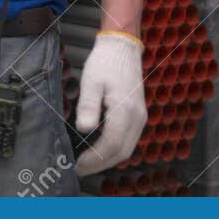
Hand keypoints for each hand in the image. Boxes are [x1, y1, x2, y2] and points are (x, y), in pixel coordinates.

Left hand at [72, 31, 146, 174]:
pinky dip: (114, 149)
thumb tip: (84, 130)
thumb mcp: (90, 81)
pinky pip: (128, 139)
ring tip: (87, 163)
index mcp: (125, 111)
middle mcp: (137, 118)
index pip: (111, 145)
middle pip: (122, 152)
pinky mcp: (138, 115)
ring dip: (108, 159)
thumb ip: (88, 106)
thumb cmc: (104, 63)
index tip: (77, 166)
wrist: (122, 49)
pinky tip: (99, 149)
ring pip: (127, 148)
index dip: (94, 159)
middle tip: (79, 169)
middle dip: (100, 164)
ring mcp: (140, 117)